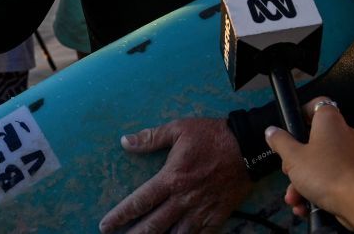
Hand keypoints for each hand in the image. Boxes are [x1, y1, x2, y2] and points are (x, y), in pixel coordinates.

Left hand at [99, 117, 249, 232]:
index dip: (120, 215)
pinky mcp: (217, 217)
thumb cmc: (211, 136)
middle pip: (154, 225)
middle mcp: (183, 199)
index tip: (105, 225)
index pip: (139, 202)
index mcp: (171, 178)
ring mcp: (201, 211)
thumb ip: (150, 138)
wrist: (248, 147)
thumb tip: (125, 141)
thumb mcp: (178, 129)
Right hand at [265, 99, 353, 223]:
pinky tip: (306, 205)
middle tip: (288, 171)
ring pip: (321, 161)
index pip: (317, 104)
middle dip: (296, 160)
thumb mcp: (293, 157)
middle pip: (314, 139)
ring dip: (303, 180)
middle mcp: (344, 133)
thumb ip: (280, 141)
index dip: (301, 113)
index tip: (291, 128)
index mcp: (329, 121)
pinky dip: (318, 188)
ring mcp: (351, 154)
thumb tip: (272, 131)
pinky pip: (331, 175)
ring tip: (294, 197)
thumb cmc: (325, 173)